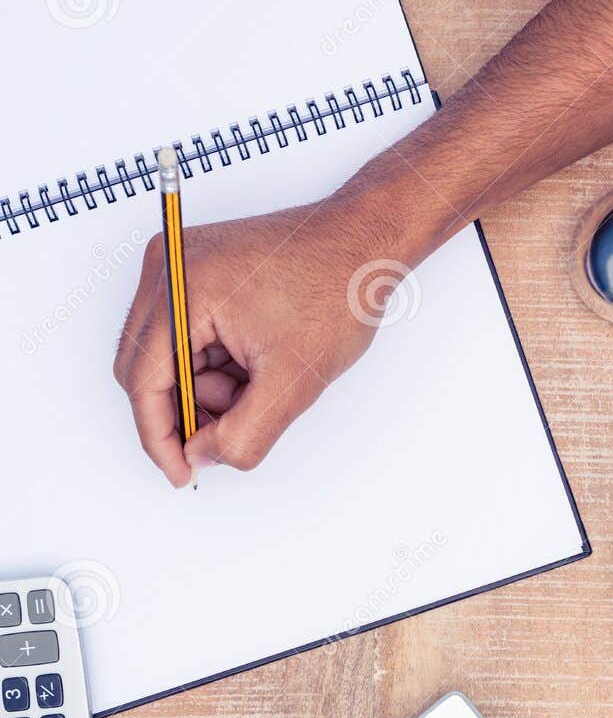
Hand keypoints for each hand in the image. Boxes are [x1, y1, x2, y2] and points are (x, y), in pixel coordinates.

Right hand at [113, 182, 417, 486]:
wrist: (364, 244)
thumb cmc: (336, 290)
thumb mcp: (294, 381)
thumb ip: (243, 434)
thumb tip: (204, 456)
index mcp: (184, 287)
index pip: (143, 381)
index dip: (160, 438)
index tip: (182, 473)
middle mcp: (168, 268)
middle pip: (147, 370)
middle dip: (190, 410)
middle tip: (233, 432)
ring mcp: (180, 267)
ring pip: (169, 360)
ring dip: (209, 389)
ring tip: (263, 383)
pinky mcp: (198, 274)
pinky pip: (187, 339)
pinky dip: (217, 367)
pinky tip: (256, 364)